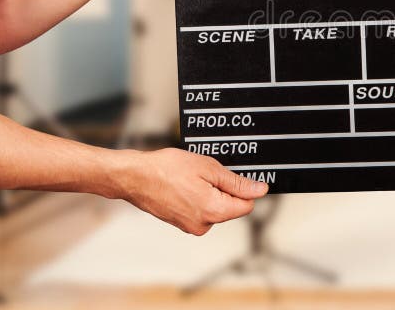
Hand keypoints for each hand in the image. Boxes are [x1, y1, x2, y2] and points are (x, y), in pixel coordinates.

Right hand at [115, 148, 267, 235]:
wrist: (135, 177)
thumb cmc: (167, 169)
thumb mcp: (209, 168)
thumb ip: (237, 183)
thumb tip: (260, 190)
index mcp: (214, 211)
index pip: (247, 205)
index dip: (246, 188)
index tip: (237, 175)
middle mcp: (203, 224)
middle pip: (231, 207)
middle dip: (225, 189)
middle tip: (206, 172)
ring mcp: (191, 226)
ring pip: (216, 207)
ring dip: (211, 192)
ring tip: (192, 178)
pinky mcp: (182, 223)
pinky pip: (201, 209)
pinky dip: (199, 196)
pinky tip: (185, 184)